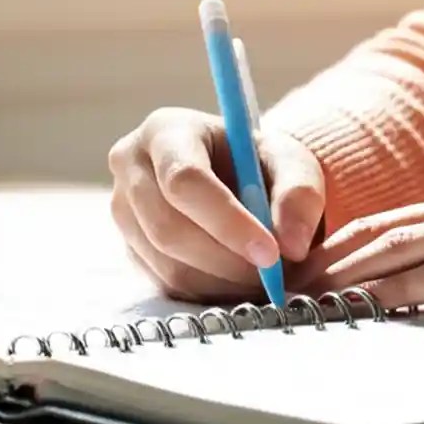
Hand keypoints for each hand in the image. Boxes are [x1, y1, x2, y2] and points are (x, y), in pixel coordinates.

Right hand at [107, 107, 324, 301]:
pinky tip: (239, 279)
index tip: (271, 252)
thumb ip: (299, 194)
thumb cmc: (259, 164)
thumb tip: (292, 245)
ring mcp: (123, 213)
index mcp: (166, 131)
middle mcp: (131, 168)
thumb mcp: (291, 163)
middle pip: (168, 228)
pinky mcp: (130, 250)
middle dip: (227, 260)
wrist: (236, 180)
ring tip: (264, 275)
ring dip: (224, 281)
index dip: (227, 222)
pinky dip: (211, 292)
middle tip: (274, 273)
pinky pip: (167, 285)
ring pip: (168, 265)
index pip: (184, 181)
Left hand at [297, 178, 423, 319]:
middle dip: (331, 255)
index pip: (401, 221)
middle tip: (285, 282)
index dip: (348, 244)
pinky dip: (401, 288)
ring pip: (407, 244)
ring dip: (349, 271)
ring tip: (307, 294)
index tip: (308, 269)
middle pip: (388, 226)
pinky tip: (368, 302)